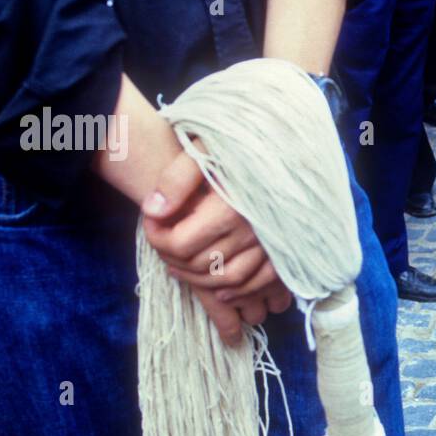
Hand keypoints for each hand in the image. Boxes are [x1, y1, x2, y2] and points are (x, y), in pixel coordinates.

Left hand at [142, 151, 291, 342]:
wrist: (285, 145)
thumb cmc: (241, 144)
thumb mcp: (203, 149)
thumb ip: (176, 179)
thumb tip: (153, 210)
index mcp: (230, 208)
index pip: (180, 244)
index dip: (156, 237)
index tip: (149, 220)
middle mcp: (253, 231)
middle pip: (200, 265)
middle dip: (172, 257)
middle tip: (162, 241)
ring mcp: (271, 245)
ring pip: (227, 281)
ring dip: (198, 281)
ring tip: (178, 265)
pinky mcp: (284, 252)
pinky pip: (259, 284)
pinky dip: (237, 292)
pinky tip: (218, 289)